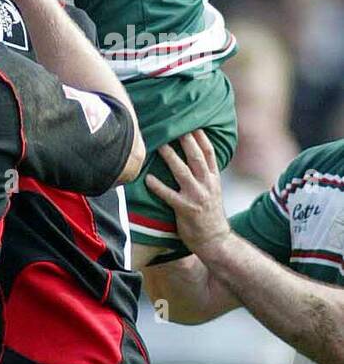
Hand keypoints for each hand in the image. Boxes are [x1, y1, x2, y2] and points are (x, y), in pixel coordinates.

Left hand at [146, 131, 231, 254]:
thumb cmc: (209, 215)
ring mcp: (196, 197)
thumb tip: (191, 158)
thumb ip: (203, 176)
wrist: (216, 241)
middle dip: (187, 140)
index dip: (201, 137)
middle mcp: (207, 185)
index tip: (193, 122)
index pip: (209, 154)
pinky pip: (169, 195)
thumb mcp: (212, 192)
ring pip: (183, 172)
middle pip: (197, 158)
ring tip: (159, 145)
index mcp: (213, 180)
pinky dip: (158, 186)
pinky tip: (148, 179)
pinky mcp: (185, 209)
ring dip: (170, 157)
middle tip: (174, 125)